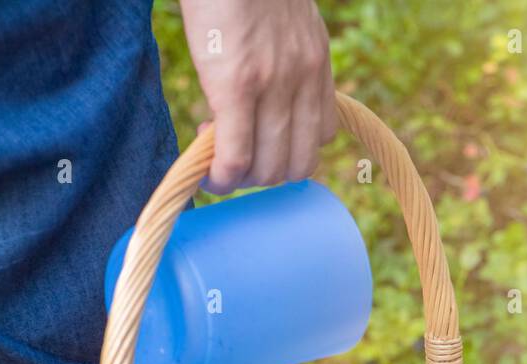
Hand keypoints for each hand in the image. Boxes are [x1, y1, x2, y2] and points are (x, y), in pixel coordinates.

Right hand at [180, 0, 336, 193]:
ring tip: (216, 157)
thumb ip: (289, 57)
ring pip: (269, 168)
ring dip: (242, 178)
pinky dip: (222, 176)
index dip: (288, 153)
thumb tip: (271, 90)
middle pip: (298, 165)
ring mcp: (272, 86)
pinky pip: (235, 155)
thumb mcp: (289, 22)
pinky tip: (207, 171)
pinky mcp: (236, 86)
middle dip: (264, 174)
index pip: (320, 139)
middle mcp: (303, 80)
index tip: (259, 142)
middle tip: (233, 156)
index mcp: (317, 65)